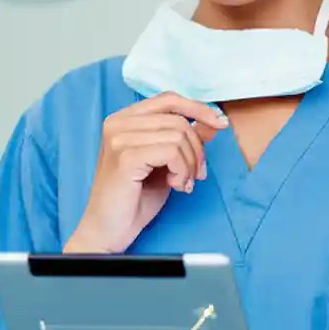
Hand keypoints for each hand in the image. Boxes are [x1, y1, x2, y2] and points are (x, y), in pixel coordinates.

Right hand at [65, 93, 228, 253]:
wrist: (108, 230)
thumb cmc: (133, 200)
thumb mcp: (166, 164)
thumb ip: (185, 140)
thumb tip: (213, 122)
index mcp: (124, 119)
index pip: (168, 99)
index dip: (198, 109)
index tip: (220, 124)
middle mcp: (117, 123)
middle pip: (178, 120)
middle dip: (197, 149)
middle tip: (196, 175)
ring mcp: (119, 138)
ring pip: (178, 136)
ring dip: (190, 164)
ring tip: (182, 183)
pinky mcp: (125, 157)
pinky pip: (172, 152)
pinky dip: (182, 170)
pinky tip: (175, 186)